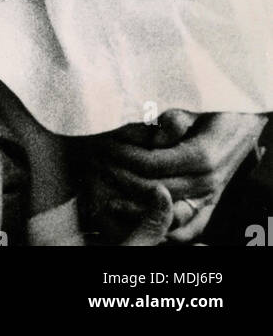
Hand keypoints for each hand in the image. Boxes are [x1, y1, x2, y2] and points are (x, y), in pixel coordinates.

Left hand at [90, 110, 264, 242]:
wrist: (240, 127)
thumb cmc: (214, 113)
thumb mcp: (194, 107)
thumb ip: (174, 120)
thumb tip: (154, 136)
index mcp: (201, 156)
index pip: (152, 164)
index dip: (124, 156)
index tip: (104, 145)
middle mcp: (206, 183)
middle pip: (154, 190)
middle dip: (121, 178)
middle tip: (98, 165)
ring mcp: (208, 199)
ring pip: (168, 217)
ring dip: (136, 208)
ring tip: (109, 196)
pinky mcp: (208, 209)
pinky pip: (188, 232)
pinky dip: (163, 231)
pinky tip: (140, 219)